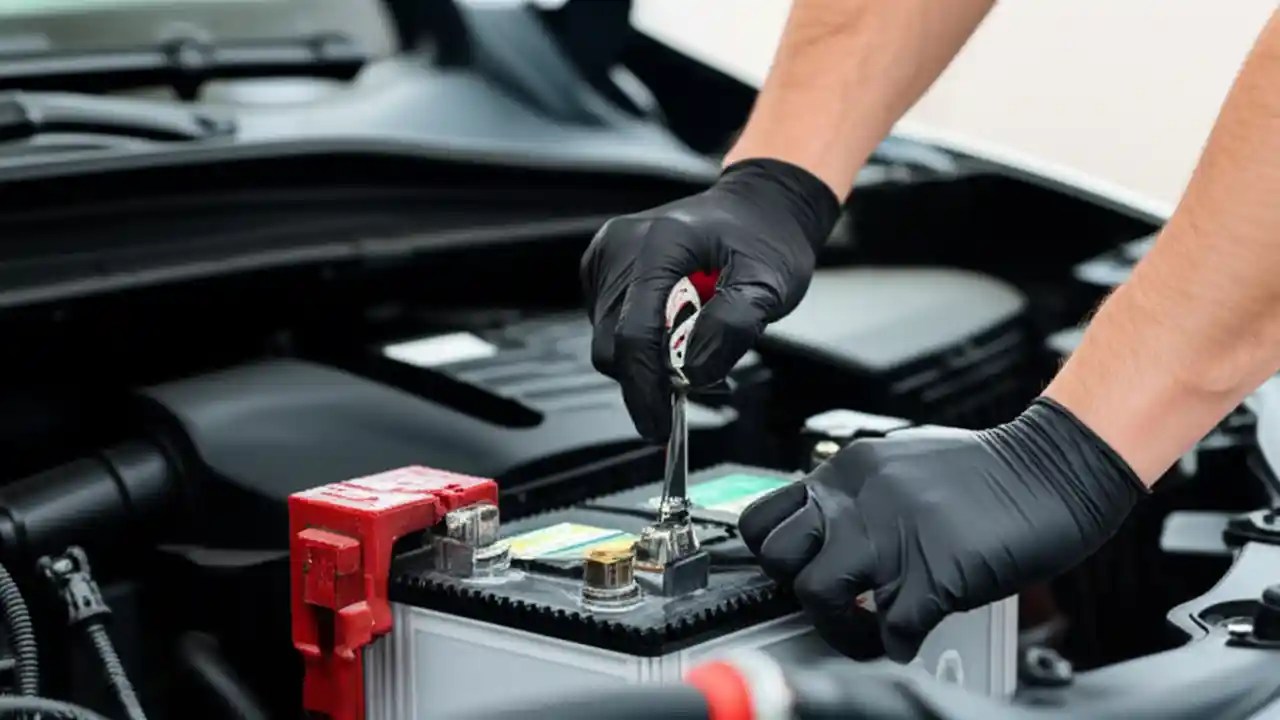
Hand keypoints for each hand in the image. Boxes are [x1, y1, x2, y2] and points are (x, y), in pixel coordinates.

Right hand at [580, 158, 838, 440]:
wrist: (757, 207)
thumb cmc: (765, 240)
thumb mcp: (769, 285)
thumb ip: (732, 327)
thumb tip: (692, 372)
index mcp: (661, 242)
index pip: (635, 333)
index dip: (645, 388)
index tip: (659, 423)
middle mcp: (622, 244)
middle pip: (611, 344)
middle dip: (647, 376)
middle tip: (693, 380)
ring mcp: (606, 254)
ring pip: (606, 340)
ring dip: (646, 358)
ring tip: (692, 339)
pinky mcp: (601, 266)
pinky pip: (607, 324)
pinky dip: (639, 339)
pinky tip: (673, 321)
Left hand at [739, 398, 1147, 661]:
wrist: (1055, 469)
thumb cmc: (986, 473)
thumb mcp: (898, 465)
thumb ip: (856, 499)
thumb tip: (825, 540)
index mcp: (847, 472)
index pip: (765, 517)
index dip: (774, 557)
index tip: (797, 574)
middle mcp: (859, 499)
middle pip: (781, 560)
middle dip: (802, 595)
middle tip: (836, 608)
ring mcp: (894, 535)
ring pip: (821, 596)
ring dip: (842, 629)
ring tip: (871, 633)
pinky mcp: (935, 571)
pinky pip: (892, 628)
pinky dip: (898, 643)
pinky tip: (914, 635)